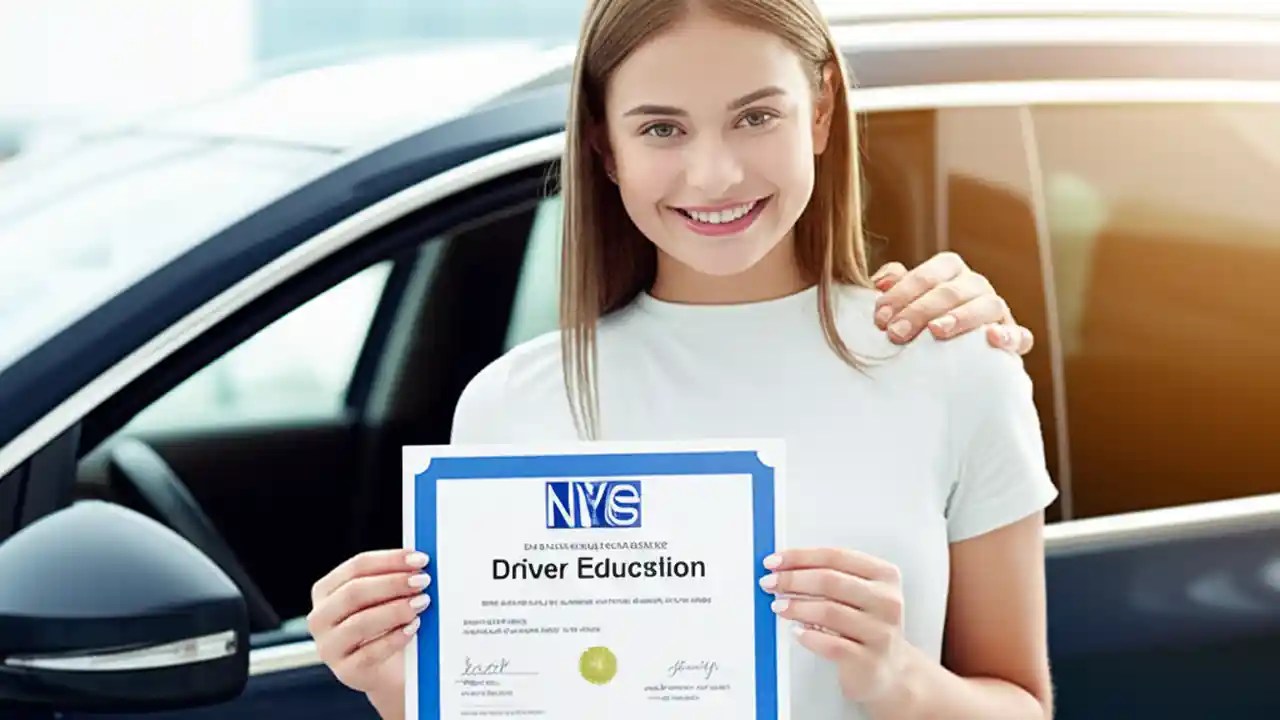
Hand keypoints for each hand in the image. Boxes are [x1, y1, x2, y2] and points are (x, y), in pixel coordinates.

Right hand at [307, 549, 431, 699]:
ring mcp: (329, 646)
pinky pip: (371, 652)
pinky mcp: (345, 671)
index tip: (419, 559)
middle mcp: (320, 618)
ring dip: (395, 610)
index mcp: (326, 590)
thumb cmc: (384, 626)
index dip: (390, 560)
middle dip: (393, 583)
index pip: (356, 567)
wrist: (386, 670)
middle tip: (422, 580)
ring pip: (360, 623)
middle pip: (354, 592)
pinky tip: (413, 628)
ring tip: (421, 603)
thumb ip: (393, 578)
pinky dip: (395, 638)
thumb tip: (418, 562)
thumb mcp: (383, 598)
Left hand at [761, 548, 909, 704]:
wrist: (891, 670)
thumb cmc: (867, 625)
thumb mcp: (859, 593)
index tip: (775, 561)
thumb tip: (784, 567)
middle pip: (829, 581)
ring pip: (829, 611)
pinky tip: (797, 632)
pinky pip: (831, 645)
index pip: (835, 557)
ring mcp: (880, 632)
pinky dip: (809, 636)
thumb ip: (829, 576)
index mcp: (884, 576)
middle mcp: (886, 601)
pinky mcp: (869, 661)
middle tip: (770, 583)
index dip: (800, 557)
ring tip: (778, 606)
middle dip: (792, 580)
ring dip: (796, 607)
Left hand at [870, 252, 1033, 354]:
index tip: (879, 319)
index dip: (902, 293)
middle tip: (895, 333)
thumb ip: (895, 288)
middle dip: (920, 310)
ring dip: (961, 317)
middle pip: (952, 290)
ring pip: (987, 305)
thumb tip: (881, 281)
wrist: (950, 364)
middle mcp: (976, 285)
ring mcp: (998, 311)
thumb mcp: (904, 305)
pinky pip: (1019, 335)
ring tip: (936, 332)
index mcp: (950, 271)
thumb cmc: (920, 325)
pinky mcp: (1014, 339)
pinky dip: (1008, 336)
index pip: (929, 274)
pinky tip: (990, 339)